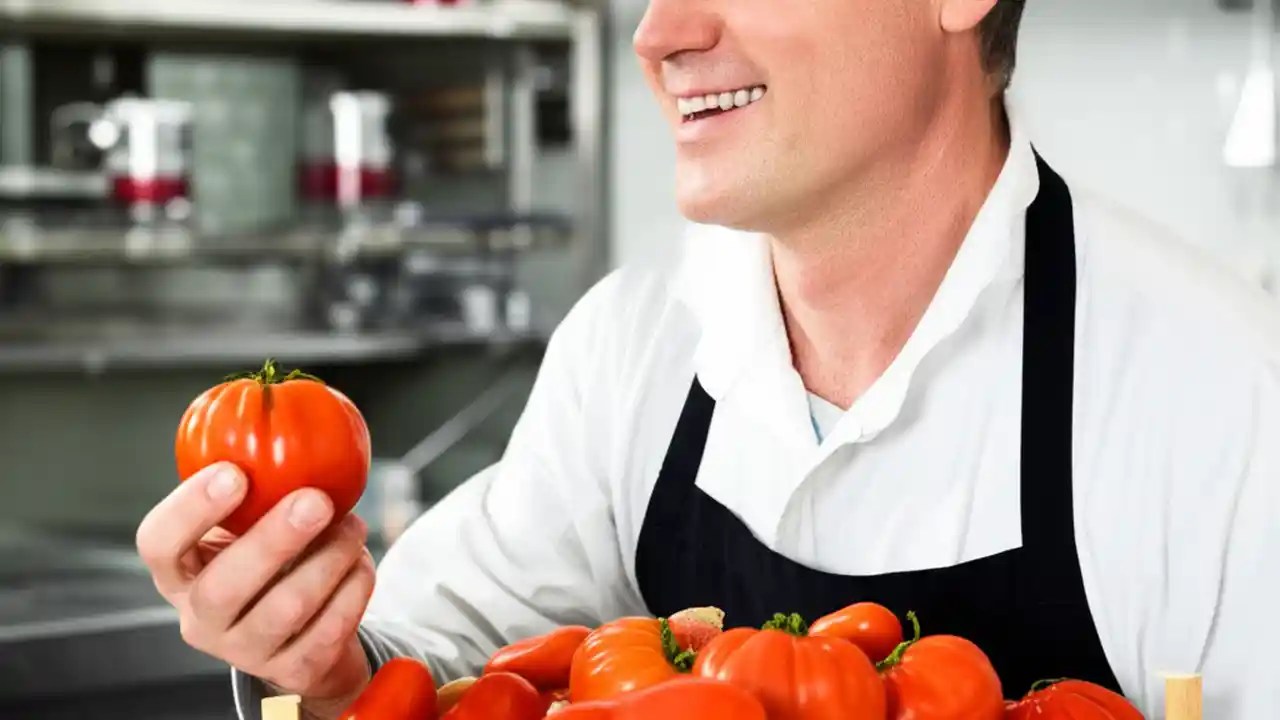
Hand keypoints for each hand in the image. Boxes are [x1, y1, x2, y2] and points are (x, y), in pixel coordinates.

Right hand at [136, 462, 375, 718]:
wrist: (303, 635)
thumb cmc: (271, 563)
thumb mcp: (248, 526)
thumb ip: (255, 488)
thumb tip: (286, 421)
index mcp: (180, 572)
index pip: (159, 544)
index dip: (190, 509)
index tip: (235, 473)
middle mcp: (202, 618)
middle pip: (224, 587)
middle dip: (275, 539)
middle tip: (316, 499)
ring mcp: (245, 651)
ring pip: (288, 607)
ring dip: (331, 557)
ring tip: (355, 526)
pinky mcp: (294, 670)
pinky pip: (330, 627)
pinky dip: (355, 586)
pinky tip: (361, 561)